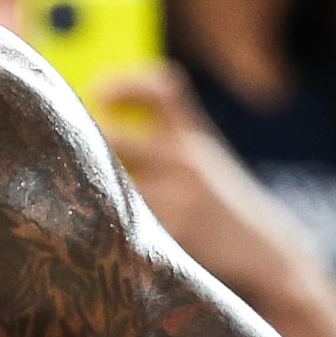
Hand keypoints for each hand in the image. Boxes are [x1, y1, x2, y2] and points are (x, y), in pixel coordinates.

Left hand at [94, 65, 326, 313]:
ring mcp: (181, 196)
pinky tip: (98, 227)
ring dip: (88, 188)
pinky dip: (105, 221)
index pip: (162, 89)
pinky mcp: (173, 233)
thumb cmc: (218, 201)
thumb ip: (159, 136)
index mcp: (193, 134)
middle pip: (114, 139)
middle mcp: (187, 158)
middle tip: (70, 158)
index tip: (99, 94)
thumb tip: (92, 120)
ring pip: (110, 183)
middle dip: (85, 148)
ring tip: (77, 195)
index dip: (124, 84)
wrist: (265, 252)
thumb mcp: (201, 156)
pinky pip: (122, 221)